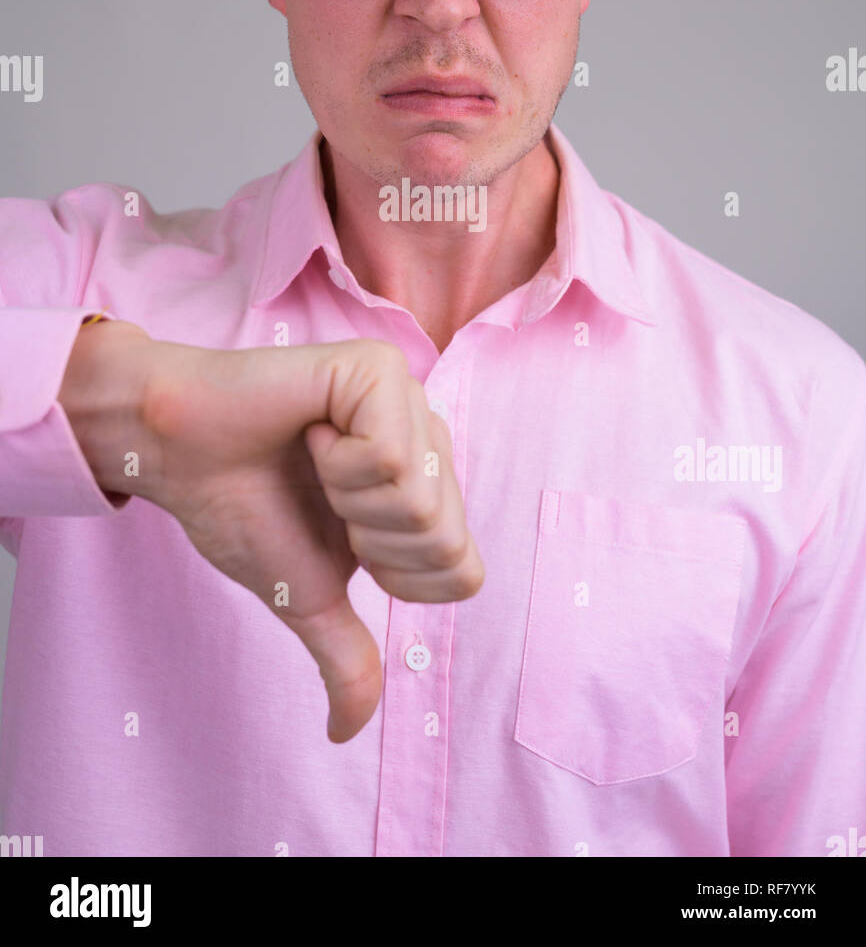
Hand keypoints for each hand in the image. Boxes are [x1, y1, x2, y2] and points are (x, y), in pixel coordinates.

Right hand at [60, 323, 483, 742]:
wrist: (177, 452)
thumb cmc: (241, 506)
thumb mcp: (305, 596)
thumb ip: (345, 657)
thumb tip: (347, 732)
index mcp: (423, 492)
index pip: (462, 572)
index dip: (395, 577)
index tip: (341, 539)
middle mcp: (427, 443)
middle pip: (445, 540)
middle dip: (367, 538)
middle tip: (321, 494)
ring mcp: (408, 401)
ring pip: (419, 499)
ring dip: (347, 499)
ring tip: (312, 455)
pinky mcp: (378, 369)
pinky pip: (389, 454)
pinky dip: (336, 461)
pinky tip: (309, 427)